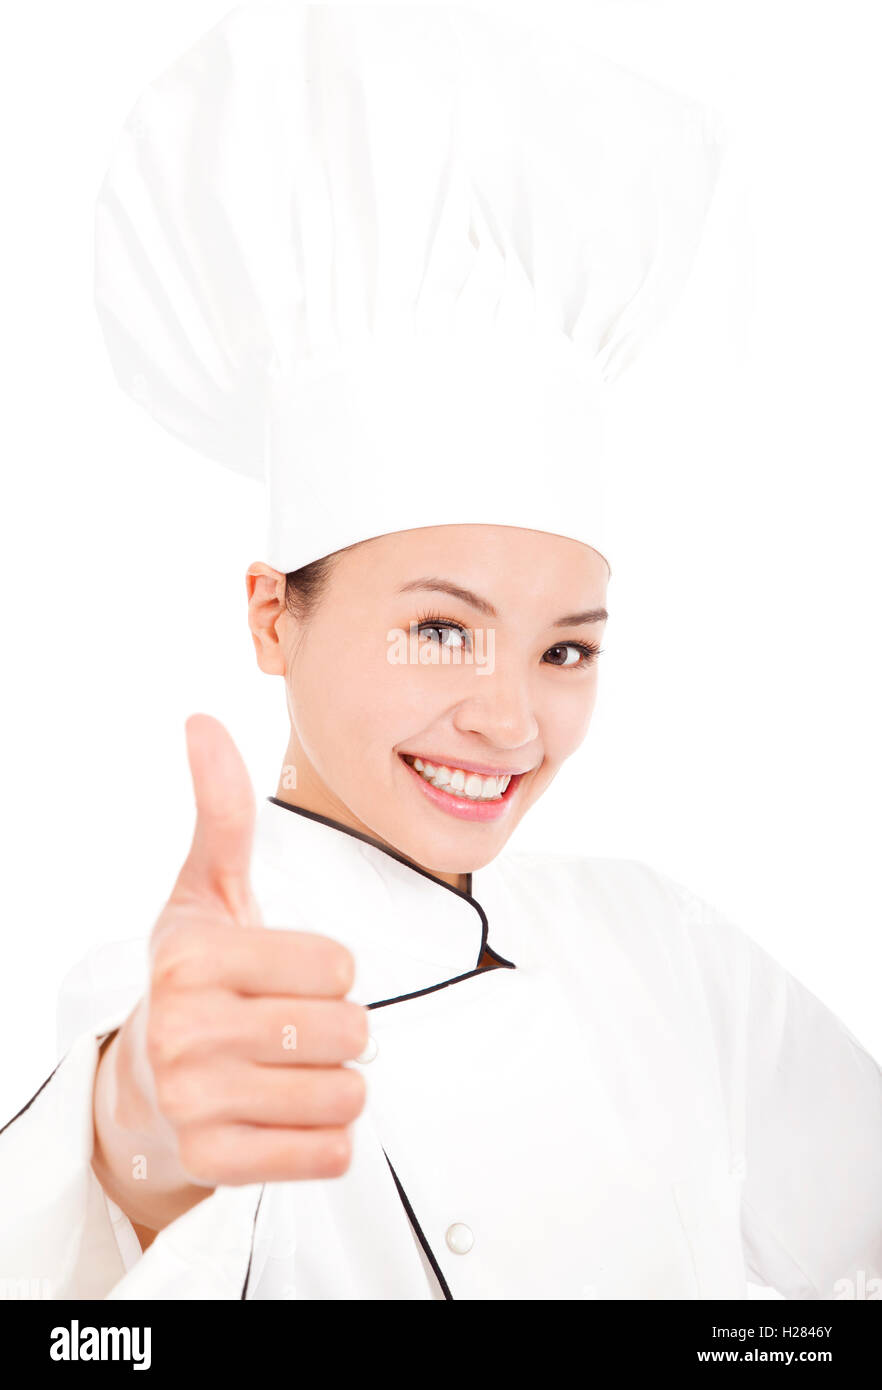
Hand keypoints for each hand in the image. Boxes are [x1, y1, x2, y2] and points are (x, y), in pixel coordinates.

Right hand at [93, 716, 367, 1229]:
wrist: (140, 1085)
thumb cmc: (196, 976)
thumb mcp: (207, 893)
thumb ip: (221, 812)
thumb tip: (201, 720)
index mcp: (193, 955)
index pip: (338, 965)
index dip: (330, 971)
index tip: (288, 976)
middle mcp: (184, 1029)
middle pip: (349, 1031)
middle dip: (340, 1030)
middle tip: (292, 1030)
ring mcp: (195, 1102)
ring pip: (346, 1093)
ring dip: (338, 1086)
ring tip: (290, 1073)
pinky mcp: (215, 1163)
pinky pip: (327, 1154)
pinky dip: (327, 1140)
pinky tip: (288, 1119)